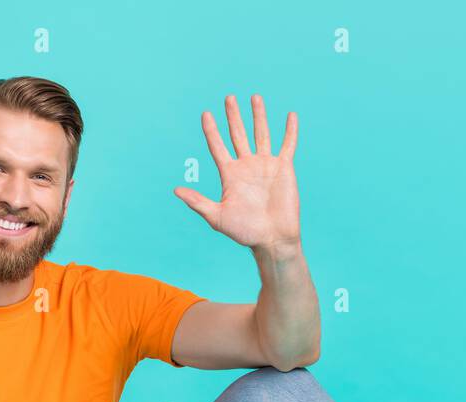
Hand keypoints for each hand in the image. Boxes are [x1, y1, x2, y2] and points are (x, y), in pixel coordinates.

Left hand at [174, 93, 299, 253]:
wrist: (272, 239)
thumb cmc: (244, 232)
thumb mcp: (217, 217)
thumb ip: (198, 202)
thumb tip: (175, 190)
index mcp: (230, 175)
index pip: (218, 147)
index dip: (211, 131)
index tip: (205, 114)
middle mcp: (247, 166)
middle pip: (238, 134)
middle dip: (233, 116)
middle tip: (228, 98)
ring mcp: (266, 165)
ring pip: (261, 134)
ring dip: (258, 116)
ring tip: (254, 97)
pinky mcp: (284, 168)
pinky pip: (288, 145)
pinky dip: (290, 131)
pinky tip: (290, 115)